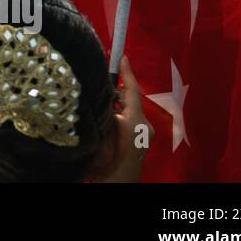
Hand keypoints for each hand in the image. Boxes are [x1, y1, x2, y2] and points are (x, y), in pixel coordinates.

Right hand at [101, 56, 151, 181]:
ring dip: (114, 104)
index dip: (126, 72)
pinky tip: (103, 116)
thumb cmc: (108, 160)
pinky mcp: (140, 142)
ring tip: (97, 99)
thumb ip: (104, 111)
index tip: (122, 56)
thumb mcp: (102, 130)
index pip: (131, 90)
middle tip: (98, 81)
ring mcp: (143, 135)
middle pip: (129, 100)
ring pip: (127, 110)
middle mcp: (143, 126)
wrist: (118, 184)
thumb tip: (100, 93)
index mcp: (136, 121)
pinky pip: (128, 121)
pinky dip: (117, 115)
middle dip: (114, 90)